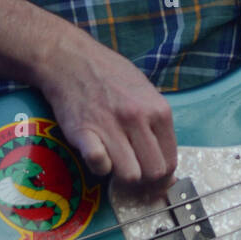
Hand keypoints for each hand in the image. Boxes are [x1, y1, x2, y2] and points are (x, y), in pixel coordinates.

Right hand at [30, 12, 177, 197]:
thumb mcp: (144, 90)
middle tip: (133, 173)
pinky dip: (99, 167)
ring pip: (131, 175)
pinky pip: (100, 165)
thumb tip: (165, 157)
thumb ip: (156, 121)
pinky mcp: (85, 133)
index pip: (170, 159)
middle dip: (146, 180)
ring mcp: (112, 126)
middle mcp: (138, 118)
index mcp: (158, 109)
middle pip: (154, 172)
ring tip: (114, 162)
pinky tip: (97, 155)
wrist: (70, 59)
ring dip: (122, 175)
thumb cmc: (108, 73)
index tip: (152, 179)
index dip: (162, 176)